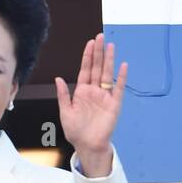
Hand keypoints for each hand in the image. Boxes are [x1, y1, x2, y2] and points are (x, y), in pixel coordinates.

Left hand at [55, 33, 127, 165]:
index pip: (86, 70)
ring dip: (109, 60)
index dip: (88, 57)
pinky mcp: (114, 104)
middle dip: (99, 53)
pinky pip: (119, 88)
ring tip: (111, 46)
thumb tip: (58, 78)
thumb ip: (63, 95)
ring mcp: (105, 96)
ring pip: (107, 74)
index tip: (90, 43)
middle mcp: (94, 91)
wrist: (87, 145)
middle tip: (100, 37)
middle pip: (97, 68)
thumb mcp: (65, 112)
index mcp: (82, 92)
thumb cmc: (76, 131)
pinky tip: (123, 65)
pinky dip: (121, 77)